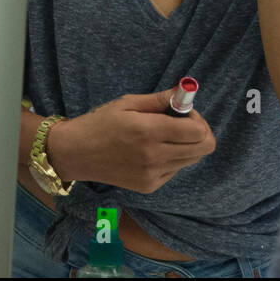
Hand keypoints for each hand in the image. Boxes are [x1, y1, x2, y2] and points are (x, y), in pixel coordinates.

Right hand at [52, 90, 215, 193]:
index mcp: (149, 132)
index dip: (197, 118)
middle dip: (199, 132)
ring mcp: (153, 175)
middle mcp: (155, 157)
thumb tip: (185, 93)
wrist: (76, 153)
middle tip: (182, 123)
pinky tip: (153, 151)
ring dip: (187, 145)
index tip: (183, 111)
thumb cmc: (101, 122)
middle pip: (203, 148)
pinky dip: (173, 158)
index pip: (198, 132)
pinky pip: (175, 170)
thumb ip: (160, 99)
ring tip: (165, 136)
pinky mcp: (149, 186)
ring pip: (192, 159)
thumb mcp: (128, 103)